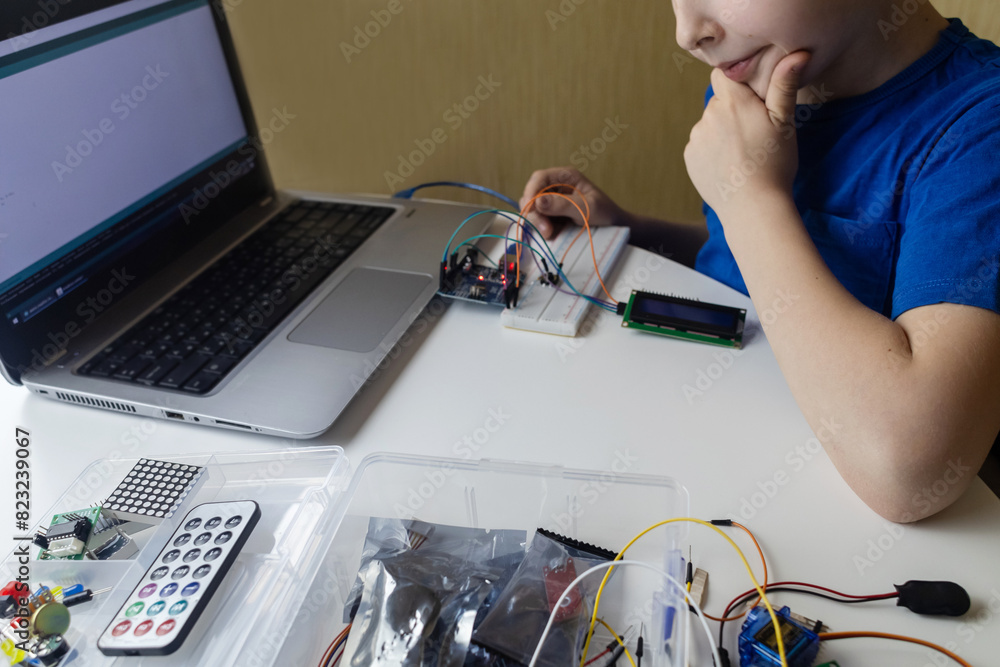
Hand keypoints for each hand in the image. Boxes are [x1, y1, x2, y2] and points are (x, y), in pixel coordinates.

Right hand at [519, 167, 627, 238]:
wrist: (613, 228)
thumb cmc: (605, 212)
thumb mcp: (587, 207)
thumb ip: (564, 204)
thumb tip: (538, 201)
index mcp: (565, 177)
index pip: (539, 178)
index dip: (531, 190)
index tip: (530, 207)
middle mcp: (555, 188)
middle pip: (532, 196)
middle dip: (534, 213)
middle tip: (546, 230)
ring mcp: (551, 204)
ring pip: (532, 211)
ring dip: (537, 224)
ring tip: (551, 234)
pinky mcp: (550, 218)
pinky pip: (537, 222)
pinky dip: (540, 230)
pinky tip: (552, 235)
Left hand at [683, 51, 810, 221]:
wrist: (753, 206)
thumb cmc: (774, 164)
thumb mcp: (784, 122)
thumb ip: (784, 85)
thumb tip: (796, 53)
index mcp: (731, 102)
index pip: (723, 75)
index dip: (736, 82)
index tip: (749, 97)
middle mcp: (708, 115)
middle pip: (718, 102)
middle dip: (732, 111)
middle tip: (753, 133)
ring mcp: (696, 137)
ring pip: (709, 125)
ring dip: (722, 132)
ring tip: (742, 154)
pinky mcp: (689, 157)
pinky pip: (700, 145)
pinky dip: (712, 151)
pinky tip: (729, 165)